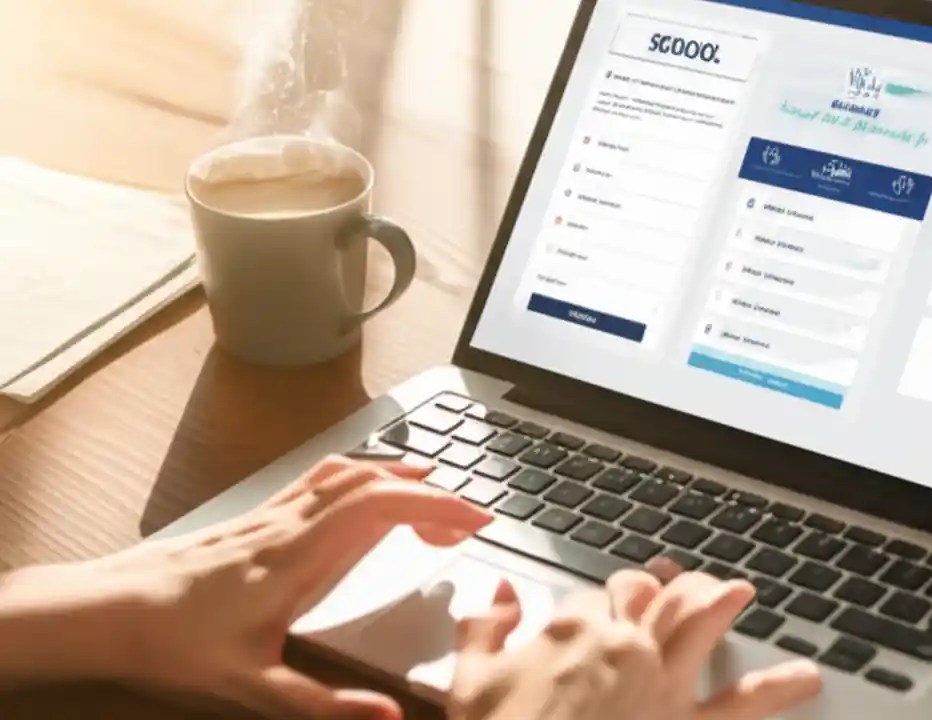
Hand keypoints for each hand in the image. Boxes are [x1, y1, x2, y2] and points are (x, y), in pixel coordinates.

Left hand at [0, 454, 491, 718]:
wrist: (108, 610)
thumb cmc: (175, 645)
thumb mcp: (253, 688)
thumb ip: (324, 704)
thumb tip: (388, 715)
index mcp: (298, 556)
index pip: (380, 506)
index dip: (436, 505)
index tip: (476, 519)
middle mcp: (290, 524)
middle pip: (372, 481)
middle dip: (430, 494)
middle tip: (467, 522)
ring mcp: (271, 515)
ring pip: (345, 472)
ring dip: (396, 475)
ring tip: (432, 494)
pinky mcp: (256, 517)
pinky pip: (317, 479)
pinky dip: (358, 474)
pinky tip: (363, 489)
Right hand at [450, 569, 821, 719]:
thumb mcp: (470, 682)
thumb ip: (484, 628)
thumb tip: (499, 592)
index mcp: (574, 631)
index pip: (591, 599)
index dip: (594, 604)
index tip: (593, 614)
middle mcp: (625, 646)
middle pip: (649, 598)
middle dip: (658, 587)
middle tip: (668, 585)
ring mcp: (662, 684)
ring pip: (699, 625)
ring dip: (723, 605)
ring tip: (741, 593)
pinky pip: (740, 704)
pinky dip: (776, 689)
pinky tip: (804, 677)